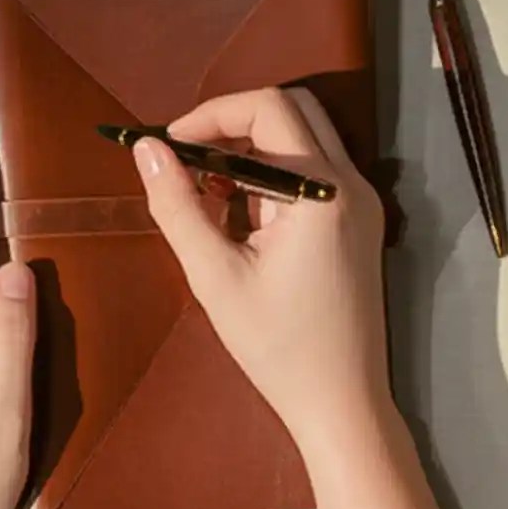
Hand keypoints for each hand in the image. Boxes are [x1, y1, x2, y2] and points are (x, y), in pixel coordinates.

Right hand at [131, 88, 387, 440]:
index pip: (268, 107)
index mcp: (322, 191)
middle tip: (188, 158)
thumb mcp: (215, 276)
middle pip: (292, 110)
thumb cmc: (277, 347)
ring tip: (208, 193)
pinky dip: (273, 174)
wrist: (341, 401)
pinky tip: (241, 215)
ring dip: (253, 149)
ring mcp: (362, 203)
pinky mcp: (359, 223)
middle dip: (234, 123)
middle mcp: (351, 184)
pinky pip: (314, 171)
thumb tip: (146, 149)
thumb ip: (177, 206)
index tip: (169, 145)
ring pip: (305, 138)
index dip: (212, 114)